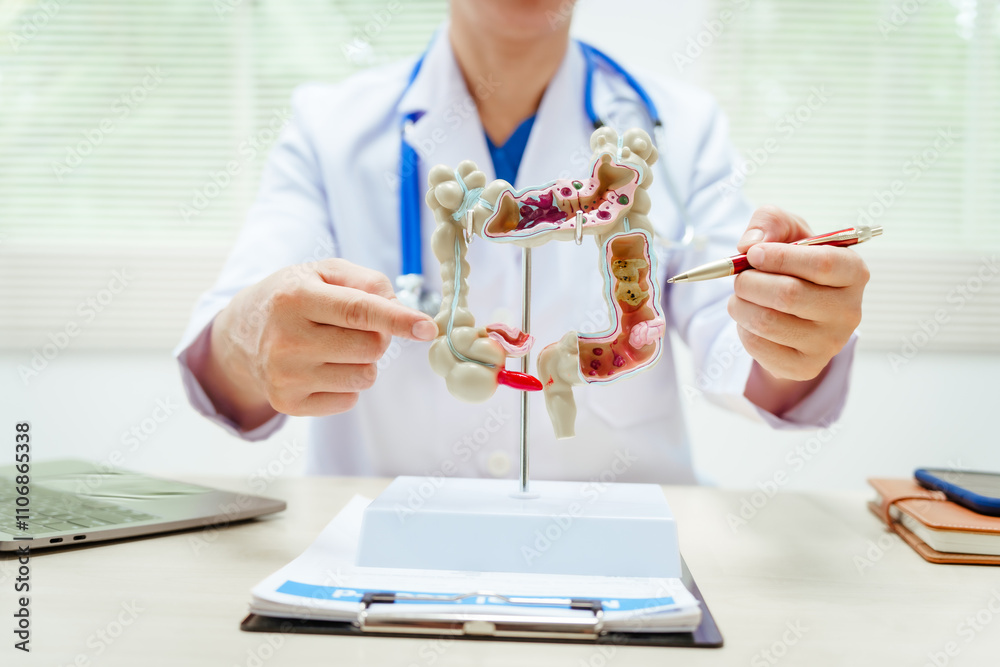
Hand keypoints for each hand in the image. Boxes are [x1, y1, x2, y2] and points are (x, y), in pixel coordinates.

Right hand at [195, 259, 437, 427]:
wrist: (240, 334)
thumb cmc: (293, 297)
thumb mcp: (323, 272)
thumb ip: (366, 281)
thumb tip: (400, 308)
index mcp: (295, 298)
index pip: (359, 311)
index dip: (398, 319)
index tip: (427, 328)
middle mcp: (287, 340)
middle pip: (371, 347)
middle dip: (377, 336)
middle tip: (354, 327)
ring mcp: (286, 376)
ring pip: (364, 376)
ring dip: (362, 362)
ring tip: (335, 347)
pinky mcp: (288, 403)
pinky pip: (349, 399)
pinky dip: (346, 384)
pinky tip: (322, 367)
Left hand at [727, 206, 869, 406]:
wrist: (795, 311)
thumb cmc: (793, 263)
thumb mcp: (788, 232)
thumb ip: (771, 222)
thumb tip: (750, 243)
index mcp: (854, 272)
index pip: (823, 264)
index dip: (780, 257)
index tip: (753, 254)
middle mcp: (849, 311)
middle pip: (789, 295)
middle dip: (750, 282)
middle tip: (739, 278)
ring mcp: (829, 343)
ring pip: (768, 321)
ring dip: (740, 305)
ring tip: (740, 297)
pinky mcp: (806, 367)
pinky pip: (759, 346)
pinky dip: (742, 328)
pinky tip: (749, 319)